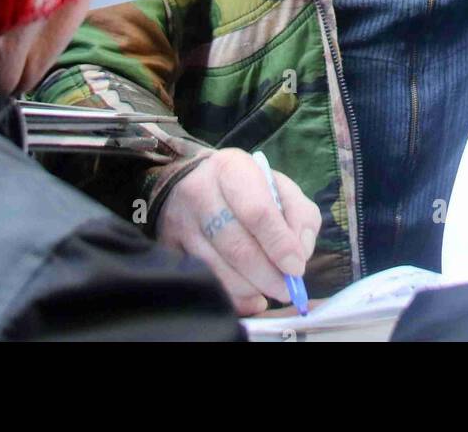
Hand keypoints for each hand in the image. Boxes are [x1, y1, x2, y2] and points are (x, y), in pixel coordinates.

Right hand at [157, 148, 321, 315]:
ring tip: (268, 289)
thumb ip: (299, 215)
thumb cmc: (245, 187)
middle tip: (287, 289)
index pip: (257, 212)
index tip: (296, 267)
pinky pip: (203, 283)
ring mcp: (180, 223)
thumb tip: (299, 255)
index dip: (279, 244)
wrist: (192, 181)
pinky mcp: (168, 249)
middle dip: (267, 275)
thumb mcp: (279, 186)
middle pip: (236, 247)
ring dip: (251, 288)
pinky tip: (250, 297)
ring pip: (218, 271)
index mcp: (231, 169)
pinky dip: (233, 299)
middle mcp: (199, 194)